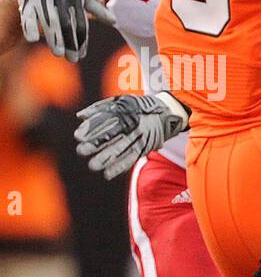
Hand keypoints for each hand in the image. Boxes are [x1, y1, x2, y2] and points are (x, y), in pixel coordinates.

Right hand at [13, 0, 112, 61]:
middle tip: (72, 59)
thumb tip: (114, 22)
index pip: (81, 24)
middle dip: (70, 44)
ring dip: (54, 40)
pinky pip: (28, 15)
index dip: (82, 41)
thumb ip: (96, 8)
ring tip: (58, 53)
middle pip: (67, 26)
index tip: (82, 55)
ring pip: (50, 23)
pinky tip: (33, 39)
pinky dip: (30, 26)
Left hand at [74, 91, 188, 180]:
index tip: (78, 136)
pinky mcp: (144, 149)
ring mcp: (140, 138)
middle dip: (96, 145)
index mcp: (126, 113)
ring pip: (122, 150)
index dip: (92, 129)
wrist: (165, 114)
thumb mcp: (120, 102)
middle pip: (113, 137)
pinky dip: (119, 167)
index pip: (106, 121)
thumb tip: (79, 116)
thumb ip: (99, 108)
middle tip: (81, 151)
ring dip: (107, 159)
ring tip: (93, 166)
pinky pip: (131, 159)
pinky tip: (107, 174)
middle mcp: (133, 126)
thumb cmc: (136, 107)